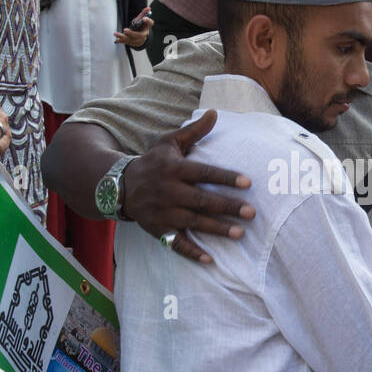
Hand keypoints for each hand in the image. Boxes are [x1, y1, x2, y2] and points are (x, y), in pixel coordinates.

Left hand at [114, 9, 151, 47]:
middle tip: (125, 30)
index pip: (150, 24)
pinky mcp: (133, 43)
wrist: (141, 37)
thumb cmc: (141, 26)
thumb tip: (148, 8)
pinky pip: (127, 42)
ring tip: (115, 33)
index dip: (148, 21)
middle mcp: (144, 35)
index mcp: (147, 27)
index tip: (144, 18)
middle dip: (132, 33)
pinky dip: (121, 41)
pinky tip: (117, 39)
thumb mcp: (142, 20)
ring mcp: (138, 40)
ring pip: (131, 40)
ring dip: (122, 37)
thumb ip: (144, 13)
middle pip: (139, 35)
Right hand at [121, 109, 254, 263]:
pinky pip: (176, 243)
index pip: (203, 173)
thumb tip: (215, 112)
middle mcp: (168, 192)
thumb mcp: (169, 143)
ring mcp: (163, 213)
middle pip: (202, 200)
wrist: (119, 187)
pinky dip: (192, 252)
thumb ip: (194, 131)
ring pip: (193, 222)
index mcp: (173, 169)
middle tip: (252, 212)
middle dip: (227, 207)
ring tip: (240, 233)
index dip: (225, 177)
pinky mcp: (158, 230)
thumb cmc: (152, 162)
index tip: (247, 182)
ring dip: (217, 229)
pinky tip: (211, 259)